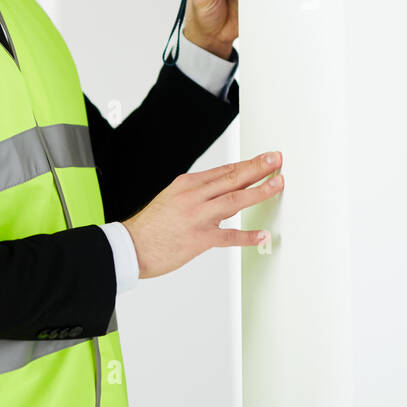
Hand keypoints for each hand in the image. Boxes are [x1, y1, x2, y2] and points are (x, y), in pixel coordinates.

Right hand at [122, 151, 283, 278]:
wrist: (130, 247)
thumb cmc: (151, 227)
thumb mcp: (173, 199)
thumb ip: (200, 196)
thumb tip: (227, 194)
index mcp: (187, 184)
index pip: (225, 170)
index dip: (248, 164)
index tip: (265, 159)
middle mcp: (193, 197)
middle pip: (232, 178)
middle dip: (258, 168)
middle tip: (276, 160)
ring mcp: (196, 217)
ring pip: (234, 200)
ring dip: (258, 191)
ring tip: (277, 185)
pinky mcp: (198, 239)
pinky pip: (228, 236)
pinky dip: (247, 236)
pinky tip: (262, 234)